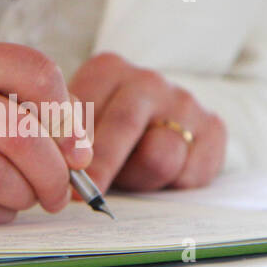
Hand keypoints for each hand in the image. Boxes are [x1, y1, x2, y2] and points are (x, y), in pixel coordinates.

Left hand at [68, 52, 225, 191]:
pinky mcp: (214, 126)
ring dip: (143, 178)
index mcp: (107, 70)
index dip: (70, 144)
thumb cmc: (111, 134)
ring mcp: (184, 100)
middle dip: (104, 165)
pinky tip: (167, 175)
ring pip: (160, 156)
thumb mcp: (83, 129)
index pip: (84, 109)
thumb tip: (52, 170)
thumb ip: (67, 138)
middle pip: (123, 126)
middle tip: (86, 196)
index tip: (57, 173)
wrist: (169, 125)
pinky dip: (175, 183)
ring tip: (136, 175)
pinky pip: (191, 172)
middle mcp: (147, 79)